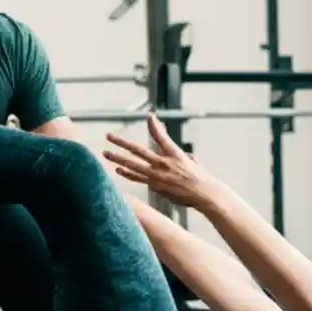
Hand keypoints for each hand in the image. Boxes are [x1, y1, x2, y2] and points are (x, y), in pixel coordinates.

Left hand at [103, 114, 223, 209]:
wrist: (205, 194)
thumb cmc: (200, 178)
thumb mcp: (191, 160)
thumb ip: (178, 155)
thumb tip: (177, 154)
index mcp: (174, 153)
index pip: (161, 136)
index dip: (154, 125)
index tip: (148, 116)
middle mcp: (164, 162)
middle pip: (138, 150)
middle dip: (122, 142)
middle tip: (109, 136)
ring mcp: (158, 175)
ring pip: (133, 165)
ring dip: (118, 159)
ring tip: (106, 153)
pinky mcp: (156, 186)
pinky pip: (138, 178)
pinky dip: (128, 173)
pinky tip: (118, 169)